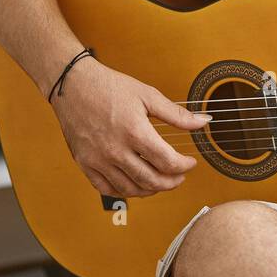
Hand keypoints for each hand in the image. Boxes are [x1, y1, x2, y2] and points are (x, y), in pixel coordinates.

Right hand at [49, 58, 208, 198]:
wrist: (72, 85)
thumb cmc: (110, 87)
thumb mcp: (148, 95)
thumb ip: (177, 114)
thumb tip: (204, 122)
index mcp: (134, 132)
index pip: (167, 162)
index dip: (184, 166)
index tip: (190, 163)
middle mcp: (115, 150)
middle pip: (151, 180)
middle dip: (171, 182)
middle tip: (179, 177)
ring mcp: (97, 159)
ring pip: (130, 189)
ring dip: (150, 189)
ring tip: (160, 182)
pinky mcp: (84, 163)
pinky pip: (107, 188)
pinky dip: (124, 191)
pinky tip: (135, 184)